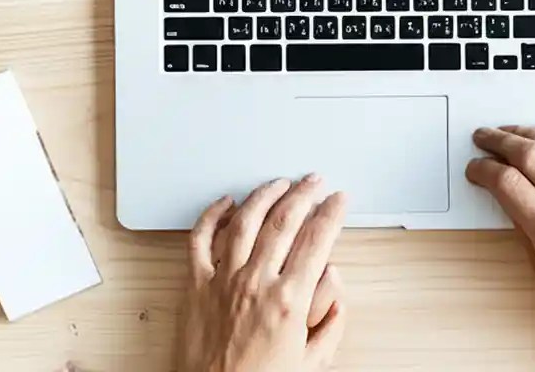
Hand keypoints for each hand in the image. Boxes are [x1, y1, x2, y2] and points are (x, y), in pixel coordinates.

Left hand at [178, 176, 348, 371]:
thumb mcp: (310, 365)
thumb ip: (330, 329)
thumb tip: (338, 302)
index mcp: (289, 301)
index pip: (318, 239)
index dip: (332, 212)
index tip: (339, 200)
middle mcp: (255, 283)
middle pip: (284, 220)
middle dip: (304, 193)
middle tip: (314, 182)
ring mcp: (223, 281)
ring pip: (245, 220)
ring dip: (265, 195)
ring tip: (279, 183)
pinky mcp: (195, 286)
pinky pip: (200, 239)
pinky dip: (211, 215)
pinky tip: (225, 202)